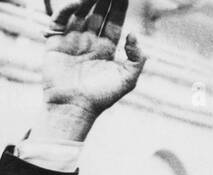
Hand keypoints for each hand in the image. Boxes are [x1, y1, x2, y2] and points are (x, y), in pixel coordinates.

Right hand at [36, 0, 145, 141]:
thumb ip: (136, 60)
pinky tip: (77, 2)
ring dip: (87, 0)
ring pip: (80, 13)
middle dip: (104, 0)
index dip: (119, 8)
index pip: (114, 22)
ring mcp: (73, 40)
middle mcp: (90, 41)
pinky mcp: (56, 41)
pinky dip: (67, 10)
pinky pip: (61, 20)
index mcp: (107, 49)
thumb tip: (134, 36)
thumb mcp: (127, 80)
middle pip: (98, 14)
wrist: (74, 106)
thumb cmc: (101, 97)